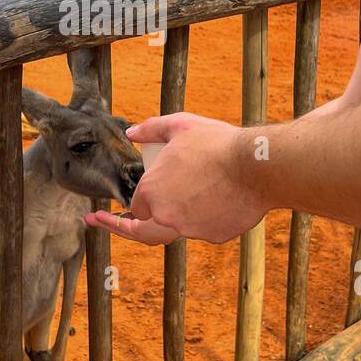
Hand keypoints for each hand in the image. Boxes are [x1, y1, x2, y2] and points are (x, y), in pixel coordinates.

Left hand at [83, 113, 266, 244]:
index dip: (138, 201)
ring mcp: (191, 229)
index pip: (136, 206)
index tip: (131, 202)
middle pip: (144, 231)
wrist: (255, 166)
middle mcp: (166, 216)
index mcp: (152, 192)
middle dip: (123, 229)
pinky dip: (205, 217)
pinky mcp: (215, 235)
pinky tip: (217, 199)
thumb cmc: (216, 144)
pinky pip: (205, 229)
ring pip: (178, 228)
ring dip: (178, 217)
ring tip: (187, 202)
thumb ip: (151, 129)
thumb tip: (131, 133)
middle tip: (105, 225)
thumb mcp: (179, 125)